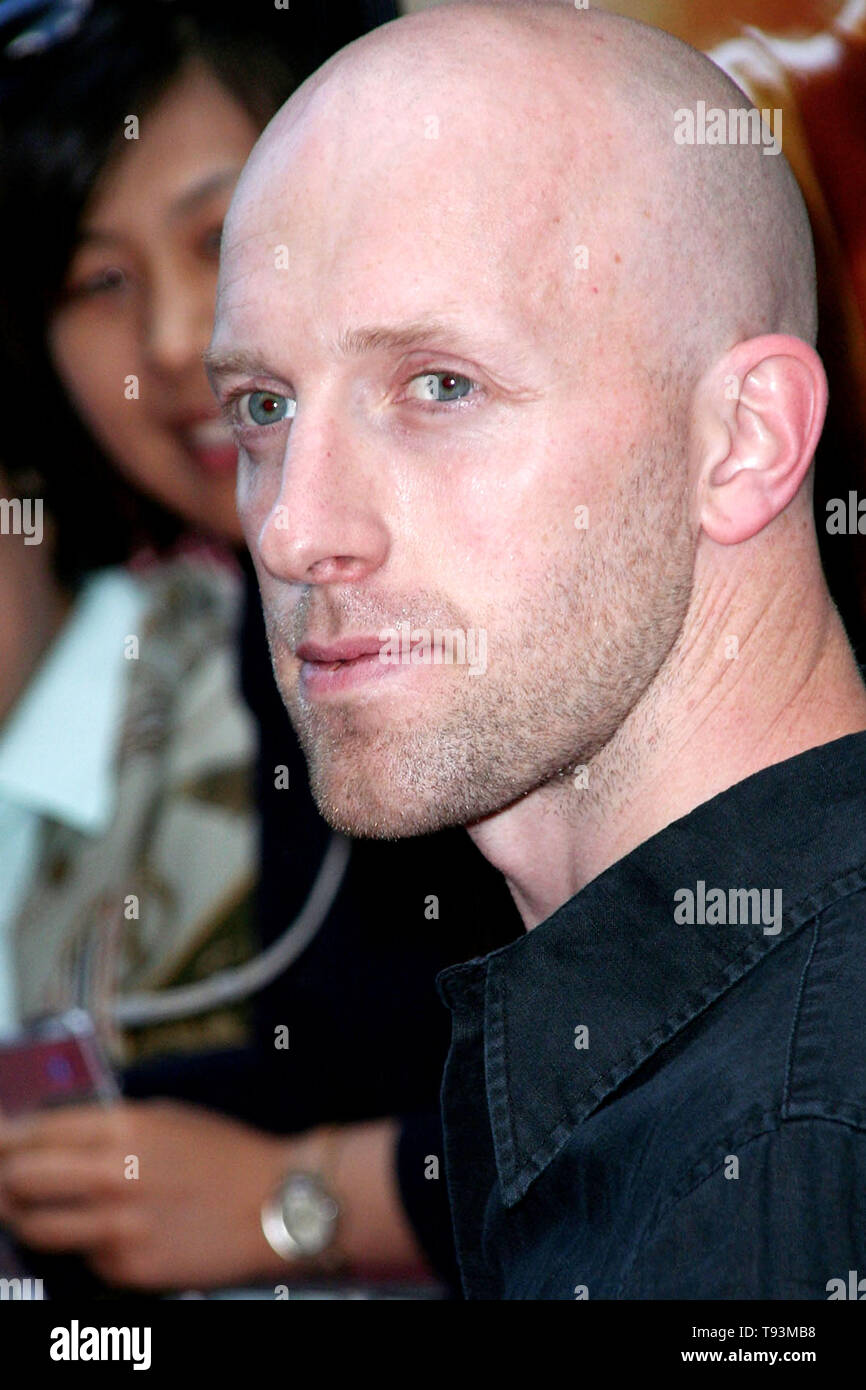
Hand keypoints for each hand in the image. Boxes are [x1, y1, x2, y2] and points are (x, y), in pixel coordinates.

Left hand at [0, 1099, 297, 1289]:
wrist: (276, 1203)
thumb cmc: (226, 1157)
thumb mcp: (166, 1118)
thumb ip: (108, 1125)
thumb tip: (53, 1135)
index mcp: (125, 1128)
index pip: (35, 1131)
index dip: (4, 1136)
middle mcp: (114, 1176)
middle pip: (20, 1180)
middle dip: (4, 1179)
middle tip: (4, 1178)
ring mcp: (118, 1228)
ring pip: (36, 1227)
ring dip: (23, 1217)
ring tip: (25, 1210)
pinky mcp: (128, 1269)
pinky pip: (83, 1256)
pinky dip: (84, 1245)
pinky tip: (106, 1232)